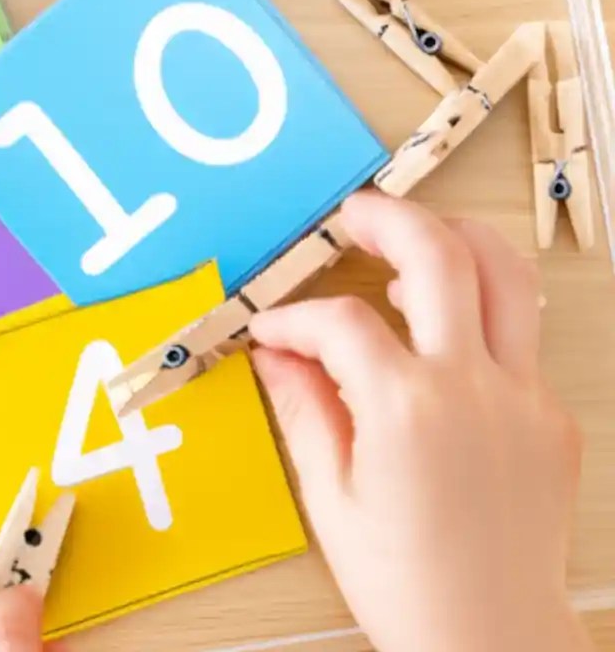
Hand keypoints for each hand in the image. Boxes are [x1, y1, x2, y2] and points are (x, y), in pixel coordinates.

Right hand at [249, 191, 590, 651]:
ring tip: (413, 244)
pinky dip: (479, 312)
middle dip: (389, 220)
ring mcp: (523, 396)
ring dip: (456, 241)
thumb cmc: (409, 585)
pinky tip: (442, 335)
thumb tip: (276, 356)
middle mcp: (473, 387)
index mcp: (406, 410)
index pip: (338, 322)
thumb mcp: (331, 496)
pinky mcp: (551, 414)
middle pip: (440, 255)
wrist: (492, 635)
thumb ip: (304, 409)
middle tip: (355, 215)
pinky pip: (519, 335)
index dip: (292, 315)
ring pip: (506, 274)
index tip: (272, 328)